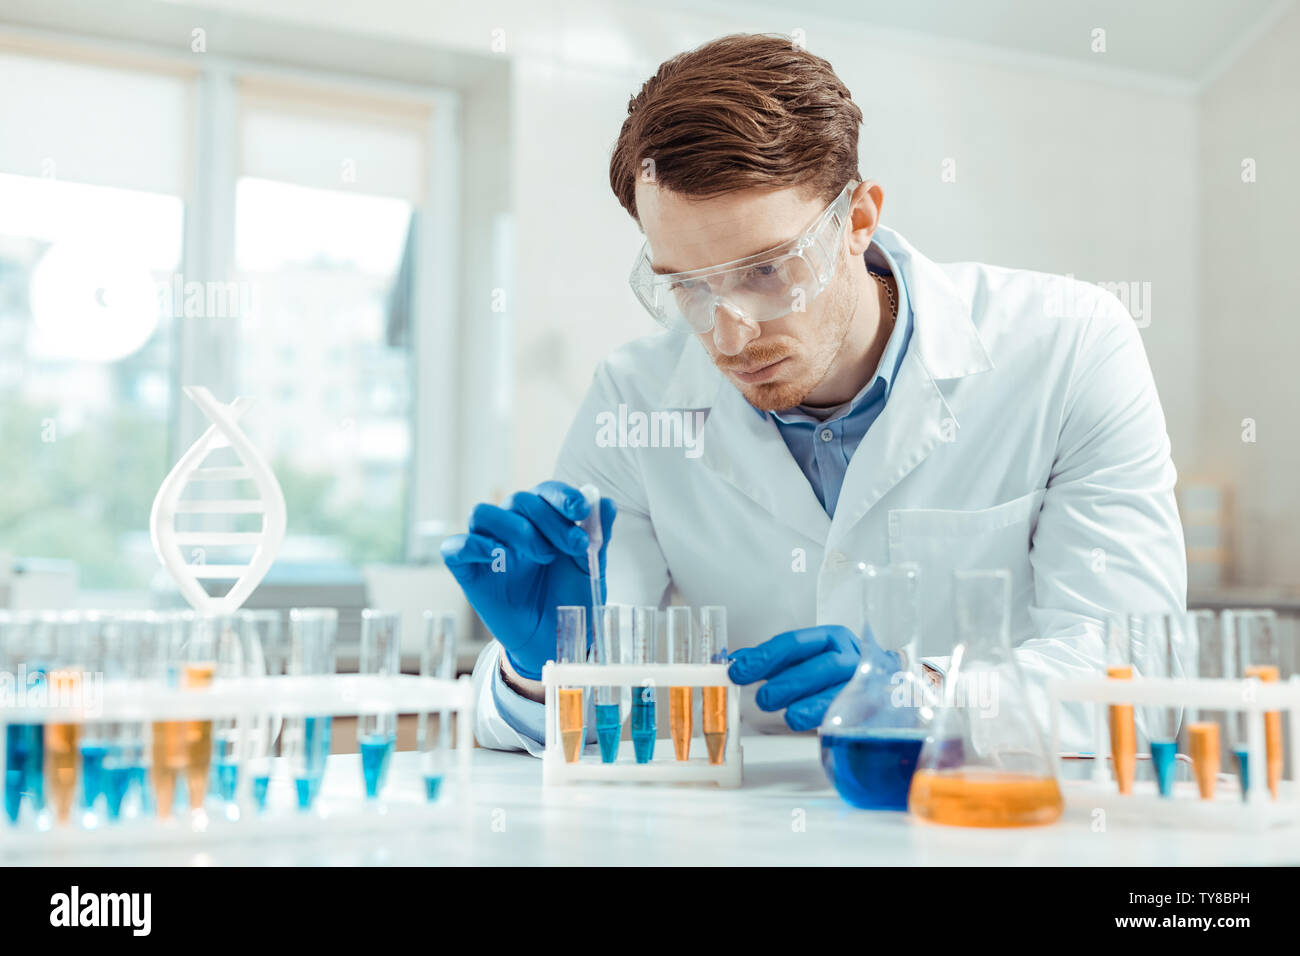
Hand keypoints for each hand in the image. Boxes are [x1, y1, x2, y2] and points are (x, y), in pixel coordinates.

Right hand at [441, 481, 615, 679]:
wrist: (556, 640)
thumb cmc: (570, 599)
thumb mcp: (590, 567)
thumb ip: (597, 535)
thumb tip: (605, 502)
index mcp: (542, 520)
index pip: (545, 492)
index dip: (562, 495)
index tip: (581, 511)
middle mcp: (513, 528)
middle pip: (518, 500)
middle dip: (550, 519)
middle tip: (575, 546)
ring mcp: (488, 548)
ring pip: (482, 514)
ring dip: (515, 528)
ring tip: (544, 555)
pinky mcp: (469, 572)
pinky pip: (455, 547)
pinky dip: (471, 545)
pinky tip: (496, 556)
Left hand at [727, 624, 896, 731]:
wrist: (886, 689)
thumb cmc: (838, 675)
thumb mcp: (807, 661)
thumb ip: (775, 662)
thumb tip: (737, 661)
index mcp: (831, 638)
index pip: (795, 642)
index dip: (765, 656)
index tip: (739, 670)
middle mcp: (852, 655)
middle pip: (821, 665)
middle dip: (789, 681)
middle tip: (764, 698)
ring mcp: (867, 681)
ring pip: (839, 689)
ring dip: (810, 703)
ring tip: (788, 715)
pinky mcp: (876, 706)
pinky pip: (853, 711)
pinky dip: (830, 717)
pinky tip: (811, 723)